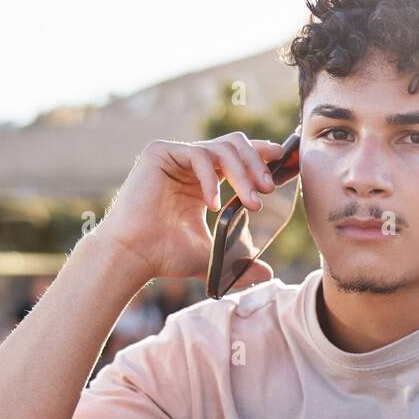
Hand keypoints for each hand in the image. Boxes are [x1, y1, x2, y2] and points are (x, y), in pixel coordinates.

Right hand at [96, 132, 285, 286]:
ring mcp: (175, 156)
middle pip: (234, 145)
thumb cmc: (165, 257)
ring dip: (243, 173)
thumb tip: (268, 273)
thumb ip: (239, 262)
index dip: (261, 156)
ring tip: (253, 201)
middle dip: (257, 164)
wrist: (134, 257)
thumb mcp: (212, 257)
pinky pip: (198, 155)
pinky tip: (212, 204)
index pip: (236, 158)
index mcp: (202, 180)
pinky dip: (211, 179)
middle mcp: (189, 164)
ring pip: (221, 148)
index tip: (285, 162)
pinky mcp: (160, 152)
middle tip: (270, 189)